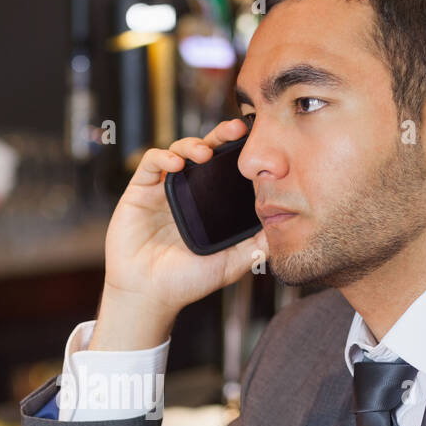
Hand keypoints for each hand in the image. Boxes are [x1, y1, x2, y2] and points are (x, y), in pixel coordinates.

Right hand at [97, 119, 268, 339]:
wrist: (148, 296)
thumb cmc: (185, 282)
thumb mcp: (230, 264)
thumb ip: (255, 247)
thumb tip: (285, 230)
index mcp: (208, 203)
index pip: (226, 168)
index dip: (240, 152)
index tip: (258, 142)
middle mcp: (187, 192)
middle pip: (205, 150)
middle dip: (221, 135)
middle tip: (237, 128)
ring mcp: (163, 190)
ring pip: (178, 150)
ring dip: (193, 145)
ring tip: (205, 153)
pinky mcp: (139, 191)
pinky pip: (151, 163)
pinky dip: (164, 157)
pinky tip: (176, 165)